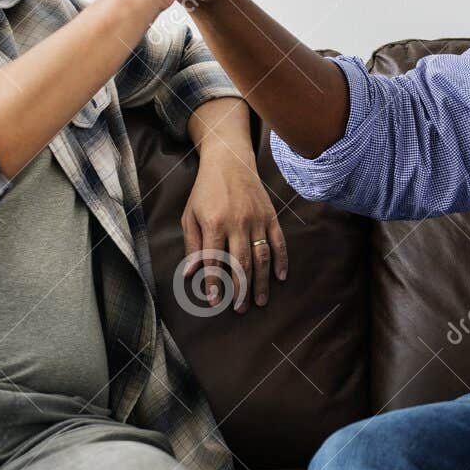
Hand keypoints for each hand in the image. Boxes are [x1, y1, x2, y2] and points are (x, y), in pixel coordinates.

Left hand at [181, 148, 287, 311]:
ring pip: (261, 257)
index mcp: (214, 223)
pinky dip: (280, 261)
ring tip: (258, 301)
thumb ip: (192, 245)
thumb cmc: (205, 190)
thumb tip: (189, 274)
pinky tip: (279, 278)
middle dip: (240, 289)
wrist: (229, 160)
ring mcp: (256, 219)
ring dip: (260, 282)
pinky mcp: (270, 216)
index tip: (216, 302)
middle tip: (239, 308)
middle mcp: (237, 222)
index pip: (215, 261)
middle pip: (241, 264)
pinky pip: (278, 242)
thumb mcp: (190, 215)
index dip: (215, 284)